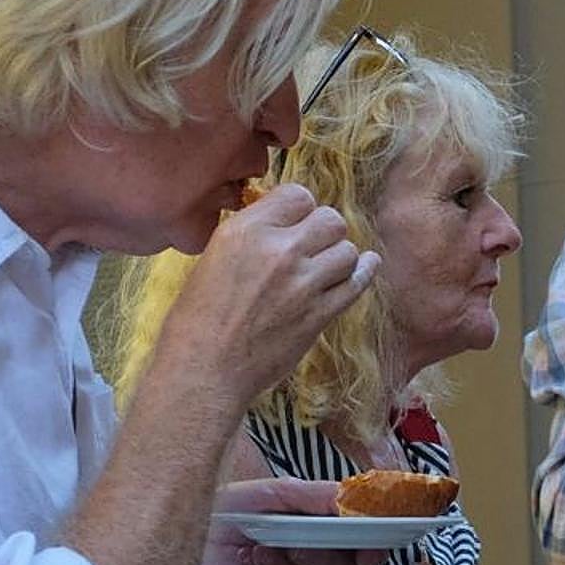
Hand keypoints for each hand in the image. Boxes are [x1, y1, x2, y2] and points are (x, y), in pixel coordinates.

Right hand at [157, 184, 380, 406]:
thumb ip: (253, 234)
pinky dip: (363, 273)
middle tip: (313, 246)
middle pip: (331, 219)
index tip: (296, 222)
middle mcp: (279, 251)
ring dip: (339, 257)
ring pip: (348, 250)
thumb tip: (284, 221)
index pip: (298, 195)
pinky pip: (357, 283)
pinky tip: (366, 266)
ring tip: (325, 267)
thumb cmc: (198, 318)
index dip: (300, 208)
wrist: (203, 370)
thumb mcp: (214, 257)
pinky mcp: (320, 314)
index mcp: (246, 231)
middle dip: (324, 231)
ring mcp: (303, 283)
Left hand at [197, 477, 386, 564]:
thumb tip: (354, 497)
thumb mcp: (281, 491)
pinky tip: (245, 560)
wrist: (196, 527)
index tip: (369, 548)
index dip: (376, 551)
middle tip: (299, 544)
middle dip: (327, 562)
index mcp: (332, 535)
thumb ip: (319, 496)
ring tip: (261, 548)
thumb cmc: (241, 506)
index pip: (369, 550)